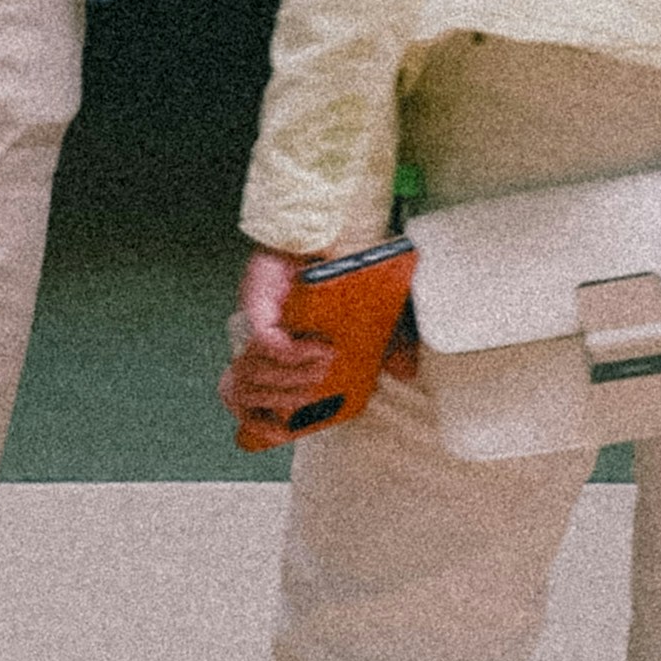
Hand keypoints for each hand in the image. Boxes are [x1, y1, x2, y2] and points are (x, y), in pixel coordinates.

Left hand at [221, 241, 418, 449]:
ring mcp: (258, 322)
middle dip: (290, 397)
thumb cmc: (345, 271)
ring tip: (326, 363)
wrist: (331, 229)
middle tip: (322, 385)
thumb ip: (391, 343)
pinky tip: (317, 348)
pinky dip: (291, 353)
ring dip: (294, 376)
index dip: (261, 423)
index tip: (283, 430)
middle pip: (253, 391)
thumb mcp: (376, 314)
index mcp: (284, 349)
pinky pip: (266, 341)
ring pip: (258, 370)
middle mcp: (265, 339)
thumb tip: (406, 371)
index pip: (253, 401)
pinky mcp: (257, 303)